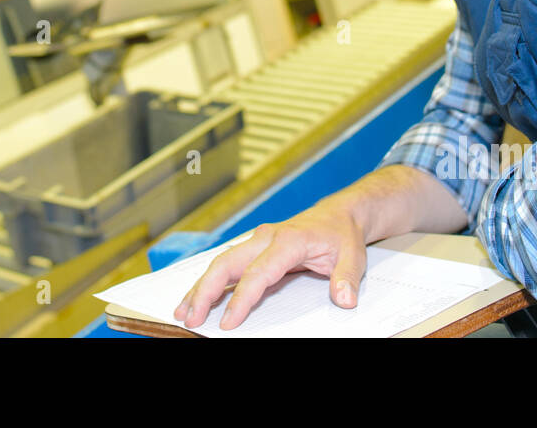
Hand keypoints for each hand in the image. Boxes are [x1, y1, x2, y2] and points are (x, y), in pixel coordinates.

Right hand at [172, 201, 367, 330]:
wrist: (339, 214)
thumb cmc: (342, 235)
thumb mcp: (353, 255)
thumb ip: (346, 278)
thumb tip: (344, 299)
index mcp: (287, 240)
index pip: (257, 273)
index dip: (240, 299)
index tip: (227, 322)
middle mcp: (266, 237)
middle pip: (226, 263)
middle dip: (205, 291)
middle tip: (190, 317)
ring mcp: (257, 241)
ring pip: (221, 262)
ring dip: (200, 286)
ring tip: (183, 310)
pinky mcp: (254, 247)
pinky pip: (227, 264)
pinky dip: (209, 280)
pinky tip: (197, 296)